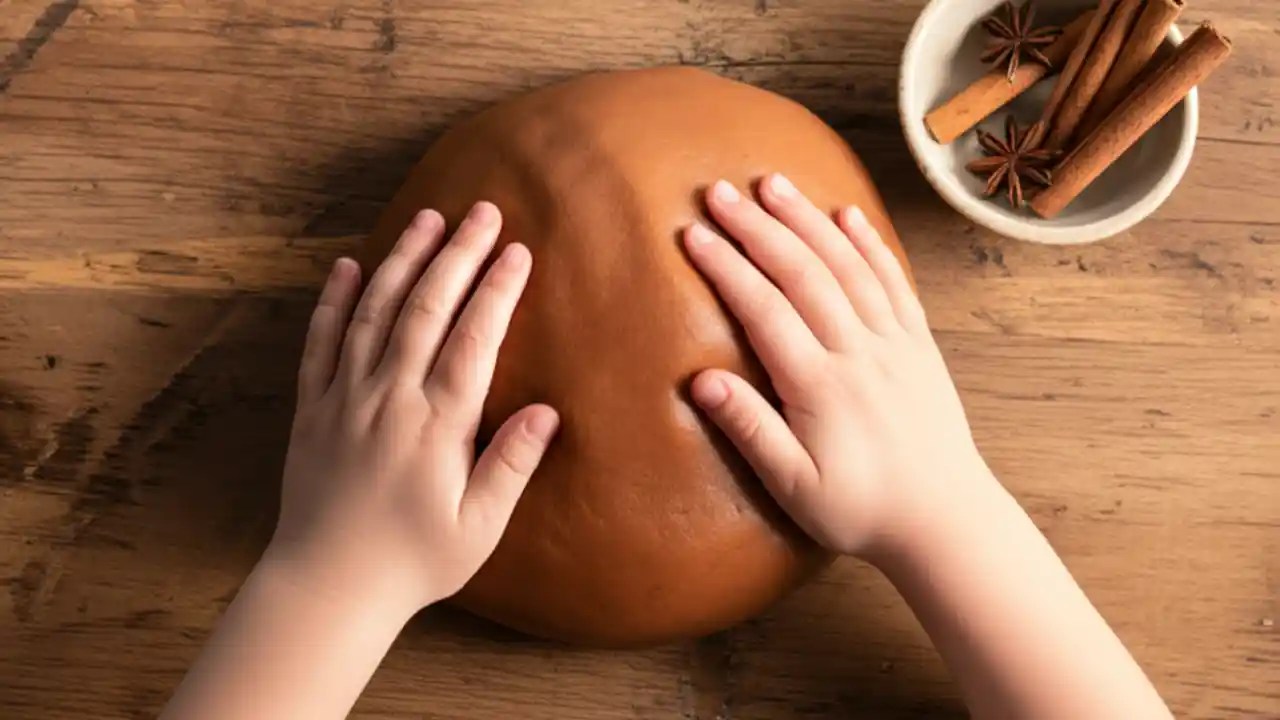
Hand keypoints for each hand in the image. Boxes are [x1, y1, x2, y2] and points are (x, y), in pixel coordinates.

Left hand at [268, 201, 559, 618]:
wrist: (327, 588)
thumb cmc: (413, 562)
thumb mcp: (478, 527)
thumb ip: (510, 465)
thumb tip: (548, 411)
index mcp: (435, 426)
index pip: (472, 339)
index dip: (496, 290)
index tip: (517, 251)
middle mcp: (388, 399)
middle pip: (424, 308)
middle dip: (457, 254)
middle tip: (482, 211)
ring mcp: (344, 399)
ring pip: (373, 312)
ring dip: (401, 260)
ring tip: (428, 218)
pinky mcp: (312, 410)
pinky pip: (321, 343)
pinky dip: (333, 301)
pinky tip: (347, 266)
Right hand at [684, 175, 987, 557]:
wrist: (945, 521)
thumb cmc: (860, 510)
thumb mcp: (793, 487)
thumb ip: (749, 430)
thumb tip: (700, 382)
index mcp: (820, 387)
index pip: (764, 310)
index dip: (726, 268)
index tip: (693, 234)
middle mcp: (858, 353)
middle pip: (802, 273)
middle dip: (757, 227)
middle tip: (718, 192)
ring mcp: (894, 344)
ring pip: (847, 266)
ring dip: (807, 220)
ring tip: (772, 183)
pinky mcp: (918, 346)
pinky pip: (894, 282)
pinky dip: (870, 244)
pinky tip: (846, 215)